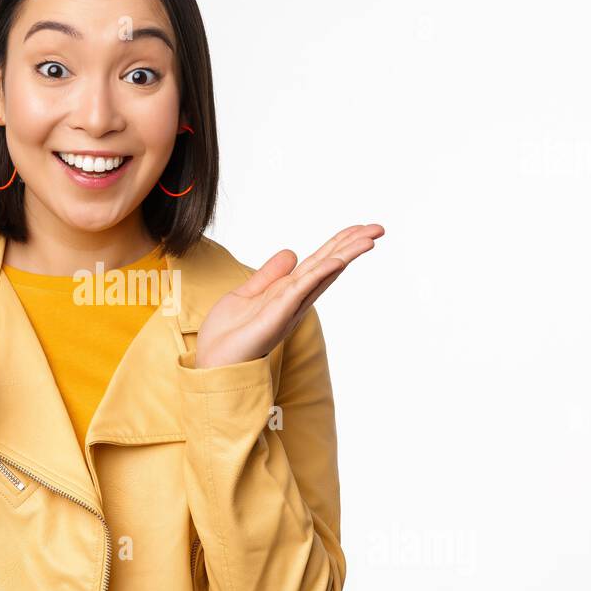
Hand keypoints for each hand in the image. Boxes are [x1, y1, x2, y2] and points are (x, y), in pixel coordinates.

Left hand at [194, 224, 384, 368]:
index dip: (338, 245)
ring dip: (345, 255)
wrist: (212, 362)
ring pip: (322, 275)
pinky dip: (319, 274)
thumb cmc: (228, 335)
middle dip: (352, 246)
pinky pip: (301, 290)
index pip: (318, 263)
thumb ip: (269, 275)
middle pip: (328, 267)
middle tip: (378, 229)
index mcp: (288, 294)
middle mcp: (294, 301)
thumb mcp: (247, 294)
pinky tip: (336, 260)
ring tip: (369, 240)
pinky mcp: (277, 316)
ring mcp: (289, 308)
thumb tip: (291, 253)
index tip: (360, 228)